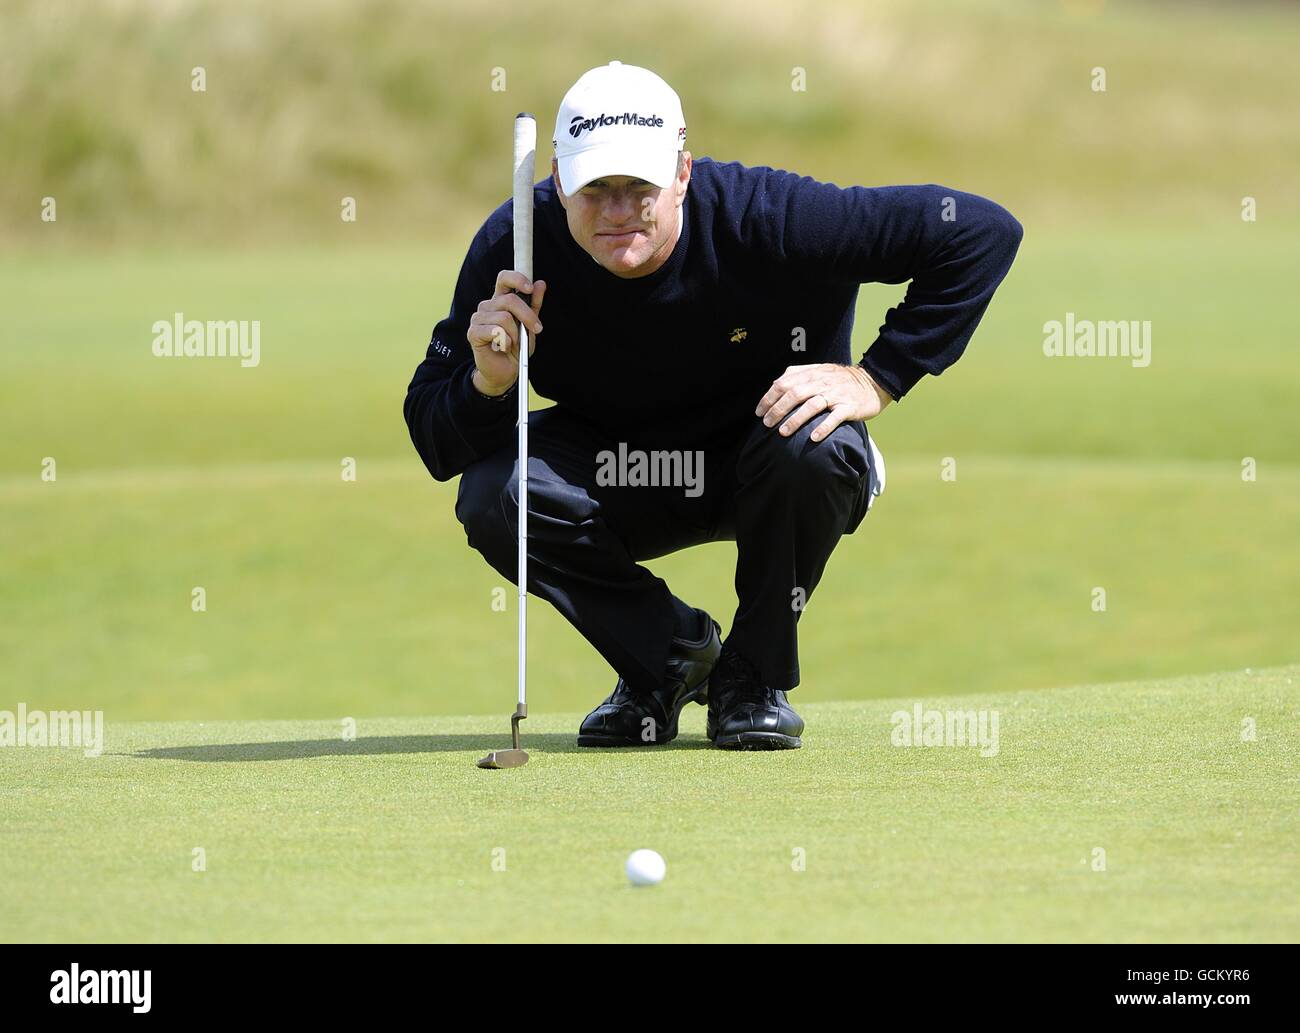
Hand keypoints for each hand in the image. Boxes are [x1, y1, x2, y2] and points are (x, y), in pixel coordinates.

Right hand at [466, 270, 546, 394]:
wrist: (506, 371)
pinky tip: (503, 347)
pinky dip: (505, 341)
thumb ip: (534, 305)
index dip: (517, 279)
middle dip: (527, 315)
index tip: (530, 287)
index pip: (504, 278)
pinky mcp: (473, 332)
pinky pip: (495, 331)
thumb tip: (540, 283)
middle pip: (510, 300)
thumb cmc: (517, 347)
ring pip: (504, 317)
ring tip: (514, 343)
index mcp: (500, 300)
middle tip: (537, 328)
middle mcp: (487, 306)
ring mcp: (478, 318)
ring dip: (516, 334)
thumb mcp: (530, 325)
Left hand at [755, 363, 891, 441]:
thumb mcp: (820, 371)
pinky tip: (814, 438)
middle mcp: (822, 382)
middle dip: (778, 409)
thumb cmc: (841, 380)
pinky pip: (835, 417)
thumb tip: (776, 383)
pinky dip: (824, 427)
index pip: (784, 383)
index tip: (759, 412)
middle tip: (767, 424)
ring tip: (783, 432)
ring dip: (795, 419)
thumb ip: (799, 374)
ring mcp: (836, 394)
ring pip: (812, 405)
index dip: (769, 397)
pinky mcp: (849, 407)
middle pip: (795, 393)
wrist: (873, 382)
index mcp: (812, 374)